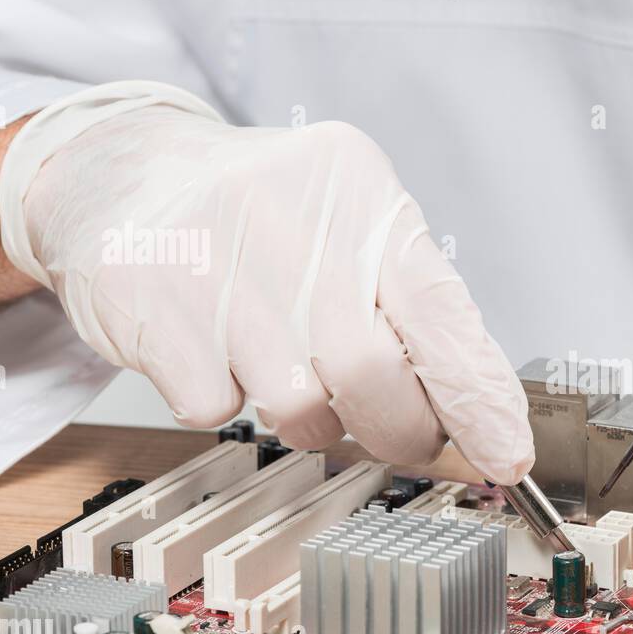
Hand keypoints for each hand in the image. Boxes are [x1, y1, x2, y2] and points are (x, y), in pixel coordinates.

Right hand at [0, 83, 532, 482]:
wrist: (125, 179)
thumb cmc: (265, 224)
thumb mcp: (352, 230)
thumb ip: (416, 311)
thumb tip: (481, 418)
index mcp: (359, 191)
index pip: (438, 308)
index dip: (478, 395)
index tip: (508, 454)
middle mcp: (289, 217)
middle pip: (372, 373)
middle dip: (401, 429)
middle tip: (403, 434)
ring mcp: (212, 259)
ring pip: (299, 406)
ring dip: (312, 419)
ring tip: (294, 374)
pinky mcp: (148, 305)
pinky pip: (217, 409)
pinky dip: (229, 401)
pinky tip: (220, 352)